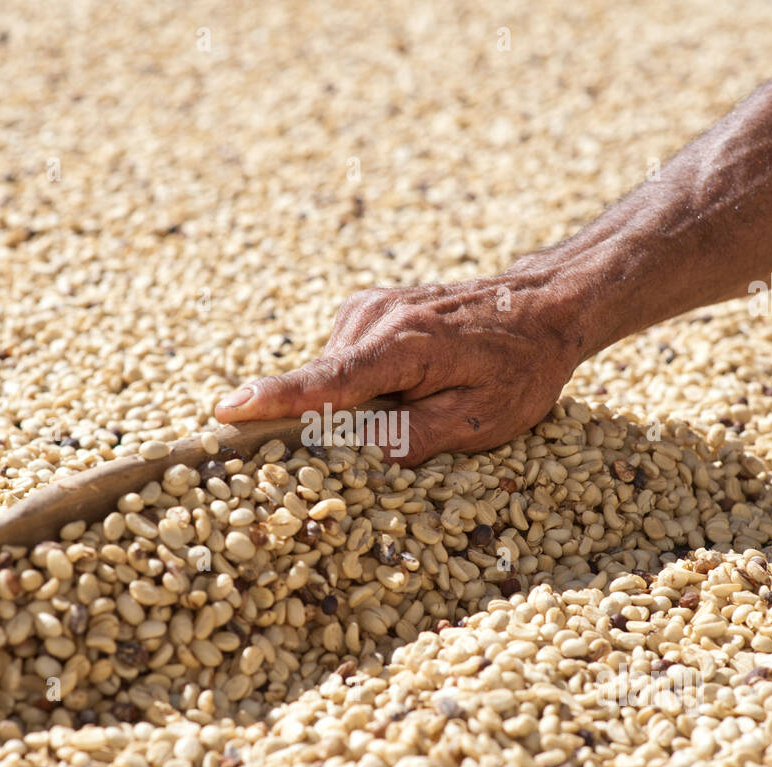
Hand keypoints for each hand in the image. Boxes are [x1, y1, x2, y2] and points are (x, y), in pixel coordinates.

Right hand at [213, 270, 589, 465]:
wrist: (544, 304)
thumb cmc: (521, 366)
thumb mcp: (484, 419)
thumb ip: (418, 437)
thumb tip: (360, 457)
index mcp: (405, 343)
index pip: (329, 379)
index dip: (277, 400)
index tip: (228, 412)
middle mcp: (375, 316)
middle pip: (323, 385)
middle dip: (326, 423)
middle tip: (379, 442)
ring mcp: (367, 308)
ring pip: (332, 376)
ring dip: (353, 404)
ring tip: (416, 406)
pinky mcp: (365, 310)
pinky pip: (343, 363)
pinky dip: (359, 386)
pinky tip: (405, 391)